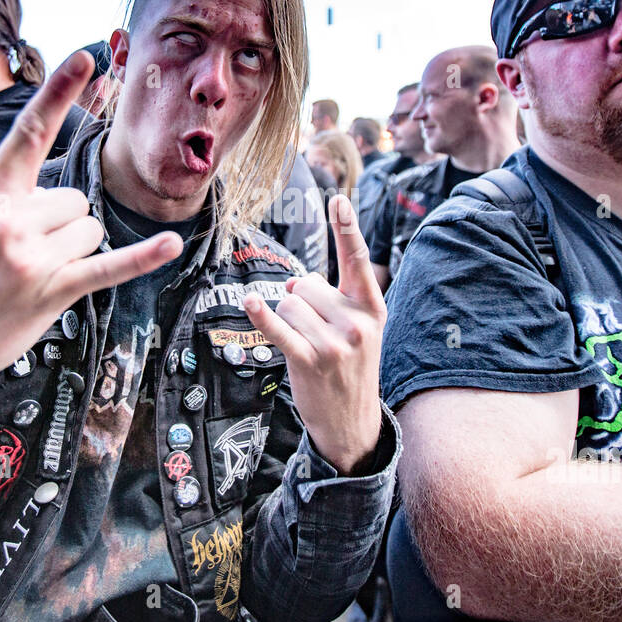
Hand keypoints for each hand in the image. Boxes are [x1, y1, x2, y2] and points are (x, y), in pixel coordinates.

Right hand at [0, 51, 180, 398]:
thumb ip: (10, 199)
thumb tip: (60, 196)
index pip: (28, 133)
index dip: (57, 93)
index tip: (86, 58)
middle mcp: (8, 220)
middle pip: (74, 199)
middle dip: (58, 226)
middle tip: (20, 257)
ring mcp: (30, 257)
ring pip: (90, 230)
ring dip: (73, 253)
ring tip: (31, 277)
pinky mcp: (52, 292)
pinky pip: (108, 266)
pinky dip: (143, 257)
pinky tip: (171, 242)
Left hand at [243, 193, 384, 474]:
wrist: (352, 422)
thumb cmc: (352, 367)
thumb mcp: (360, 330)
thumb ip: (334, 298)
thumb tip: (294, 282)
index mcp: (372, 308)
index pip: (357, 260)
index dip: (347, 228)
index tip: (338, 199)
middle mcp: (357, 322)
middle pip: (306, 284)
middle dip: (302, 301)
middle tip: (316, 331)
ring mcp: (335, 343)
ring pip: (289, 304)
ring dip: (288, 320)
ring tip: (307, 345)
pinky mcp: (310, 361)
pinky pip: (279, 328)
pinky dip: (262, 316)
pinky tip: (250, 303)